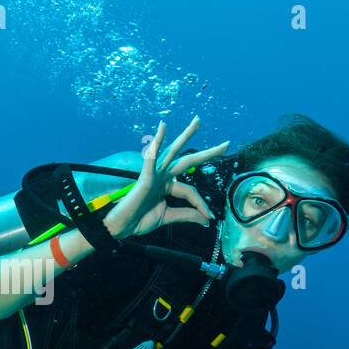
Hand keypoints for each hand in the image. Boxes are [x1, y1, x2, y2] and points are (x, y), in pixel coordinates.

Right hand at [104, 117, 224, 240]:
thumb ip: (187, 215)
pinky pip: (152, 157)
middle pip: (188, 161)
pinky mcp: (145, 177)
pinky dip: (157, 142)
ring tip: (198, 121)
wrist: (121, 227)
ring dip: (186, 136)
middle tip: (227, 144)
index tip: (208, 217)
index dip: (201, 204)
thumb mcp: (168, 217)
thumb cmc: (139, 220)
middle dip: (207, 153)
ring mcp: (154, 174)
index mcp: (167, 186)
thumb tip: (206, 220)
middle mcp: (162, 176)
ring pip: (174, 152)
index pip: (191, 191)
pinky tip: (162, 127)